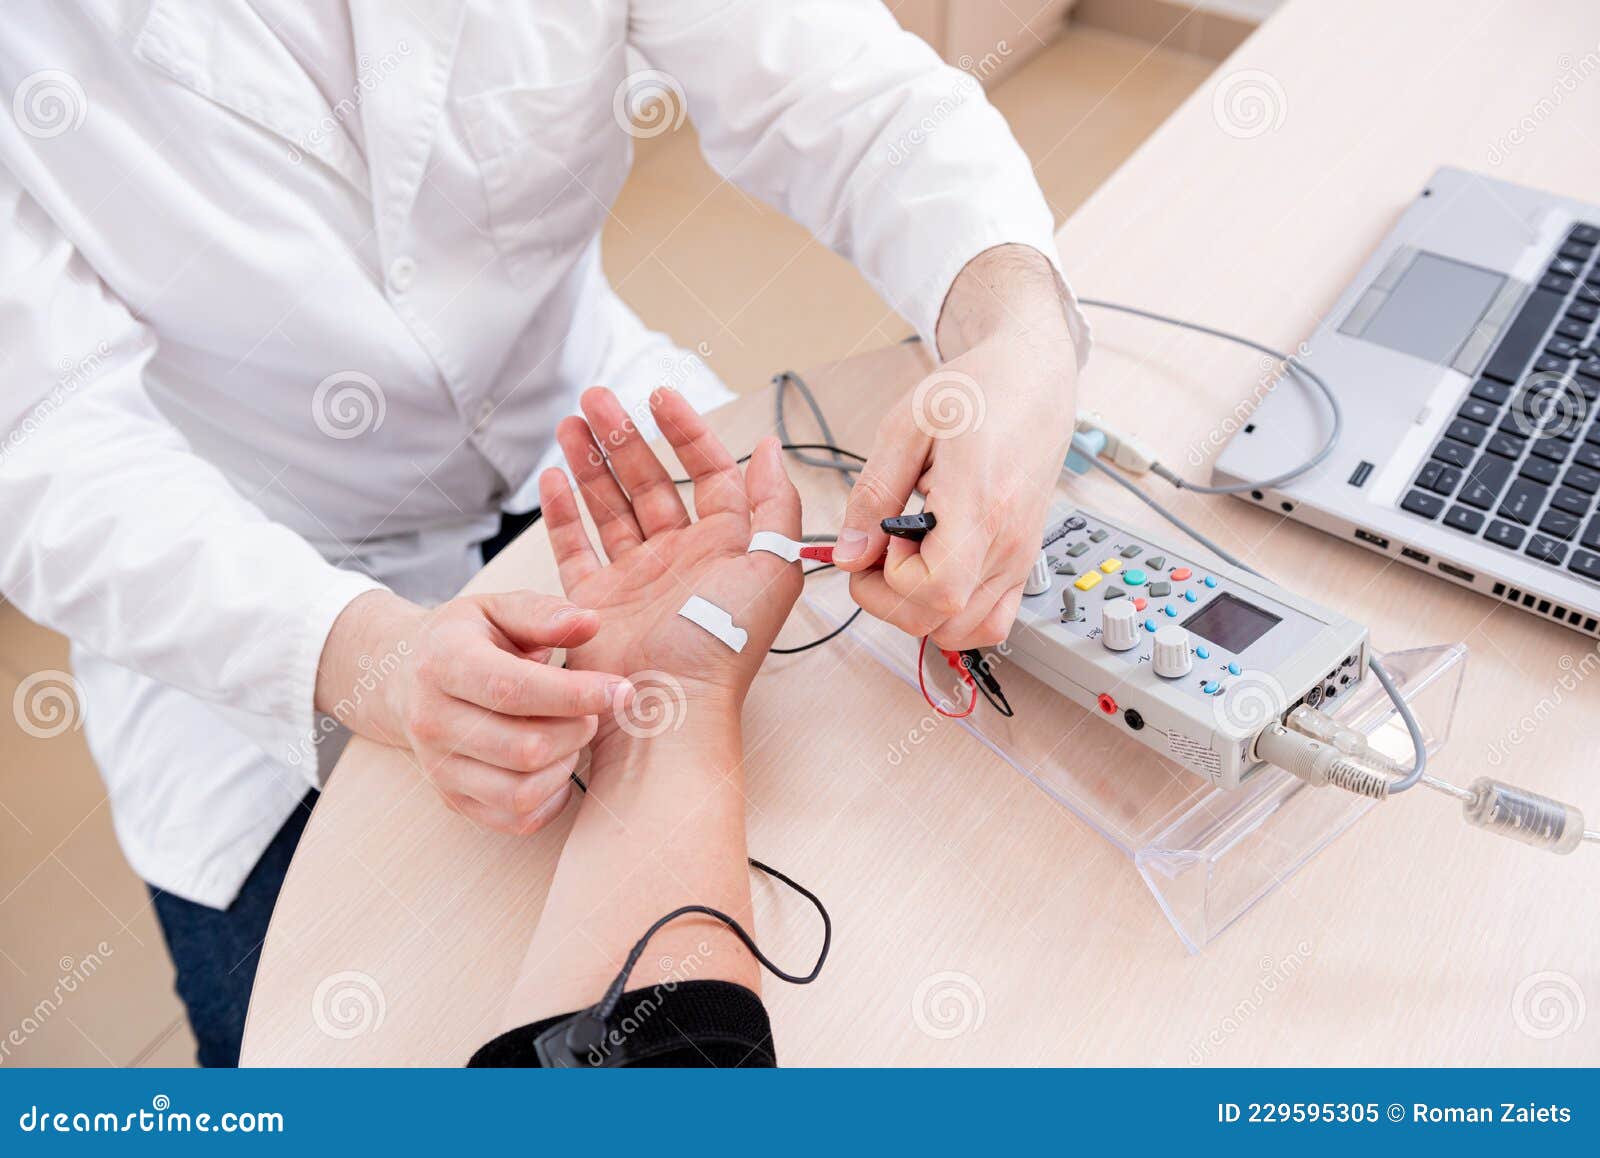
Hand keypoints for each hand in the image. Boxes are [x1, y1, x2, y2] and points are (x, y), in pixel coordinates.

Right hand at [316, 587, 627, 833]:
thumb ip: (543, 614)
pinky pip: (516, 819)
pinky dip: (551, 797)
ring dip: (565, 766)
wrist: (404, 679)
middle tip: (590, 709)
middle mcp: (432, 721)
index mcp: (443, 663)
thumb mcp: (498, 608)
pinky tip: (555, 763)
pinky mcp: (453, 800)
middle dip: (577, 729)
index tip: (622, 690)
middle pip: (525, 748)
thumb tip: (590, 622)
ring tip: (569, 734)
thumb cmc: (466, 639)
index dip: (576, 694)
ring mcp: (438, 767)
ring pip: (522, 792)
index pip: (514, 689)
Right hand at [538, 386, 803, 761]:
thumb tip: (771, 447)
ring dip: (590, 463)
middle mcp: (680, 559)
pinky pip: (575, 547)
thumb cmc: (723, 643)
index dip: (685, 431)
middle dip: (623, 437)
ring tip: (569, 422)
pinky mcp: (595, 602)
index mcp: (726, 546)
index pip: (707, 472)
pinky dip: (563, 513)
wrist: (669, 707)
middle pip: (649, 483)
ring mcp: (635, 579)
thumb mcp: (772, 566)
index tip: (660, 396)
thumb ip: (777, 503)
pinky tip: (552, 477)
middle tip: (596, 397)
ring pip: (610, 506)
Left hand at [833, 244, 1078, 648]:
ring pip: (966, 632)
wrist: (1032, 379)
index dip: (892, 581)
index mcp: (982, 505)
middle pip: (944, 622)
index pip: (937, 591)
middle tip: (880, 550)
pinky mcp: (1023, 560)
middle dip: (892, 598)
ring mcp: (1021, 557)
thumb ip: (873, 495)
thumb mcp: (906, 426)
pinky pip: (992, 620)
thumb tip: (849, 555)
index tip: (880, 543)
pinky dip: (956, 616)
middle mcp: (1009, 543)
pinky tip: (934, 572)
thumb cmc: (976, 390)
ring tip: (908, 559)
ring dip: (921, 611)